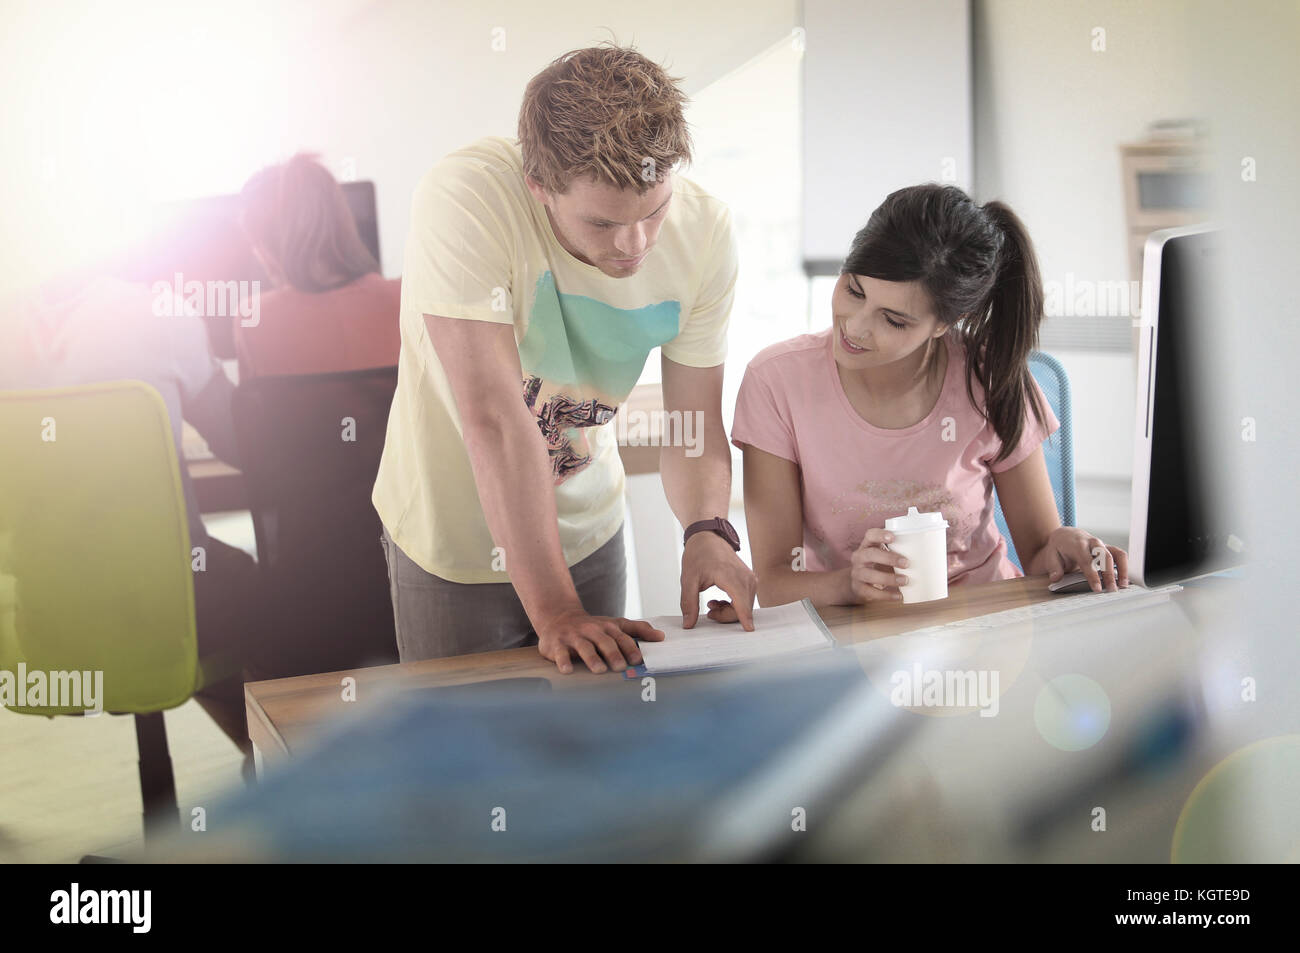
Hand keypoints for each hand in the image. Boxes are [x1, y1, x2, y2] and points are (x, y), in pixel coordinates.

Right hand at [535, 608, 664, 674]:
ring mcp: (573, 637)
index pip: (621, 637)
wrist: (558, 618)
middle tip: (621, 667)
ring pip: (584, 647)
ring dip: (592, 658)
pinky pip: (560, 653)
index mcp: (607, 627)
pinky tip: (568, 670)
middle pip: (604, 642)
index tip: (638, 659)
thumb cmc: (593, 627)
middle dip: (613, 654)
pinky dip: (563, 662)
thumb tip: (662, 637)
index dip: (630, 647)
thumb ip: (638, 629)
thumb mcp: (615, 624)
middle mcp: (591, 631)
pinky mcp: (556, 644)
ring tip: (599, 670)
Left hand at [680, 531, 757, 630]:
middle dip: (726, 616)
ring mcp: (750, 578)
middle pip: (743, 608)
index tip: (749, 631)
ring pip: (745, 605)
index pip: (741, 602)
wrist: (707, 537)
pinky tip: (719, 601)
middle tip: (709, 612)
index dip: (744, 618)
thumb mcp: (688, 580)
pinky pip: (746, 599)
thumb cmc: (699, 554)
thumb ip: (688, 603)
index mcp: (730, 575)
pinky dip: (734, 604)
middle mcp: (745, 577)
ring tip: (712, 604)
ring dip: (729, 610)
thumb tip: (688, 624)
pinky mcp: (750, 579)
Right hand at [847, 527, 907, 602]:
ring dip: (888, 578)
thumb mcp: (884, 555)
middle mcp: (859, 557)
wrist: (858, 585)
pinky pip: (871, 592)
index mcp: (867, 545)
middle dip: (889, 558)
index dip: (880, 535)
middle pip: (870, 554)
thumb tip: (929, 553)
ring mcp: (857, 573)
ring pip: (869, 574)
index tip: (893, 537)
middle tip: (906, 563)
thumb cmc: (878, 566)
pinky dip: (886, 595)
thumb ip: (899, 552)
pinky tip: (898, 595)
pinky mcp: (859, 589)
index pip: (870, 535)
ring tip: (905, 580)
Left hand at [1040, 527, 1128, 591]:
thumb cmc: (1058, 547)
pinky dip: (1125, 567)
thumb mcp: (1050, 556)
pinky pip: (1120, 556)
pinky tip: (1124, 580)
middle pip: (1105, 556)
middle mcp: (1092, 542)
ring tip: (1124, 586)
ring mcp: (1102, 545)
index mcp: (1077, 544)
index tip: (1097, 588)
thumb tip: (1056, 578)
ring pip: (1117, 553)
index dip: (1093, 575)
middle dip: (1109, 574)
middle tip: (1111, 590)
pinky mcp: (1108, 549)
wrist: (1065, 535)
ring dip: (1123, 569)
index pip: (1087, 560)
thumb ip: (1053, 568)